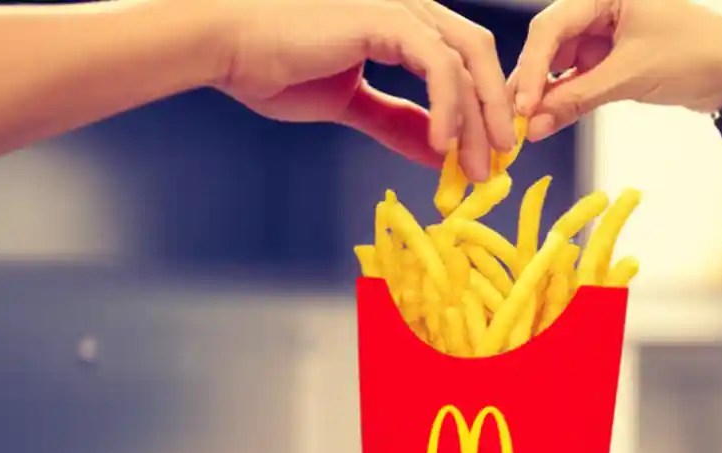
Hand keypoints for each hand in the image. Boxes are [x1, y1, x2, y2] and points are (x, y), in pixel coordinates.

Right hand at [205, 0, 515, 178]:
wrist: (223, 44)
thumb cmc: (272, 65)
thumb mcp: (349, 103)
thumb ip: (397, 122)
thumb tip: (438, 154)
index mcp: (401, 20)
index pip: (463, 58)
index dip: (482, 103)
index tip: (488, 151)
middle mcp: (408, 5)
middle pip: (477, 57)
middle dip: (493, 113)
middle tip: (498, 163)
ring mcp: (399, 6)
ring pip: (466, 64)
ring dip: (477, 121)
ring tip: (475, 168)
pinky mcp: (386, 18)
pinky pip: (439, 67)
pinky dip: (449, 108)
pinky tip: (442, 146)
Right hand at [509, 0, 721, 141]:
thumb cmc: (696, 55)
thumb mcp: (633, 76)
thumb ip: (580, 98)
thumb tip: (535, 123)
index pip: (552, 26)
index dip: (532, 66)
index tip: (520, 103)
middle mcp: (600, 6)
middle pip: (550, 43)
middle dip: (532, 81)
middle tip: (510, 118)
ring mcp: (605, 32)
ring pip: (560, 64)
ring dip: (545, 95)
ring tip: (526, 127)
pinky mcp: (612, 57)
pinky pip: (578, 77)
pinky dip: (565, 99)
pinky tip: (548, 121)